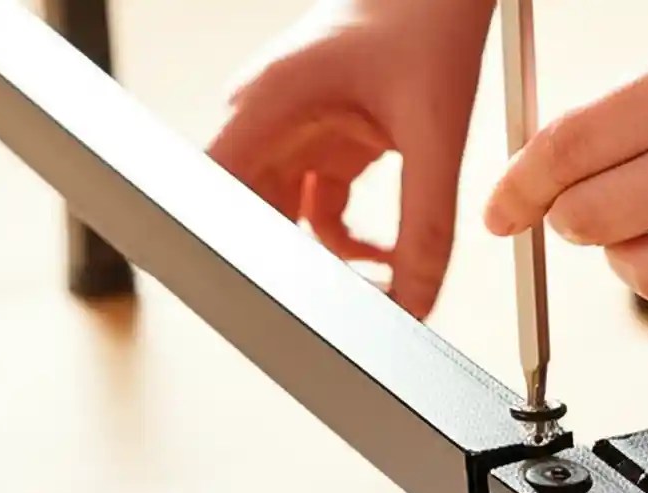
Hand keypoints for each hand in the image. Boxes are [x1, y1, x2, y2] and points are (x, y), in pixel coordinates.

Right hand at [208, 0, 494, 318]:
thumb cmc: (426, 19)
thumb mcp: (434, 130)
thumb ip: (426, 220)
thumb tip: (416, 295)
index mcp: (270, 101)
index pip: (213, 189)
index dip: (222, 246)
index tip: (254, 295)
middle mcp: (269, 119)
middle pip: (246, 213)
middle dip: (283, 264)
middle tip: (325, 308)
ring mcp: (293, 132)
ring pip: (283, 218)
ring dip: (320, 257)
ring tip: (365, 288)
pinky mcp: (324, 143)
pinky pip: (318, 209)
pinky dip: (345, 240)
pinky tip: (380, 255)